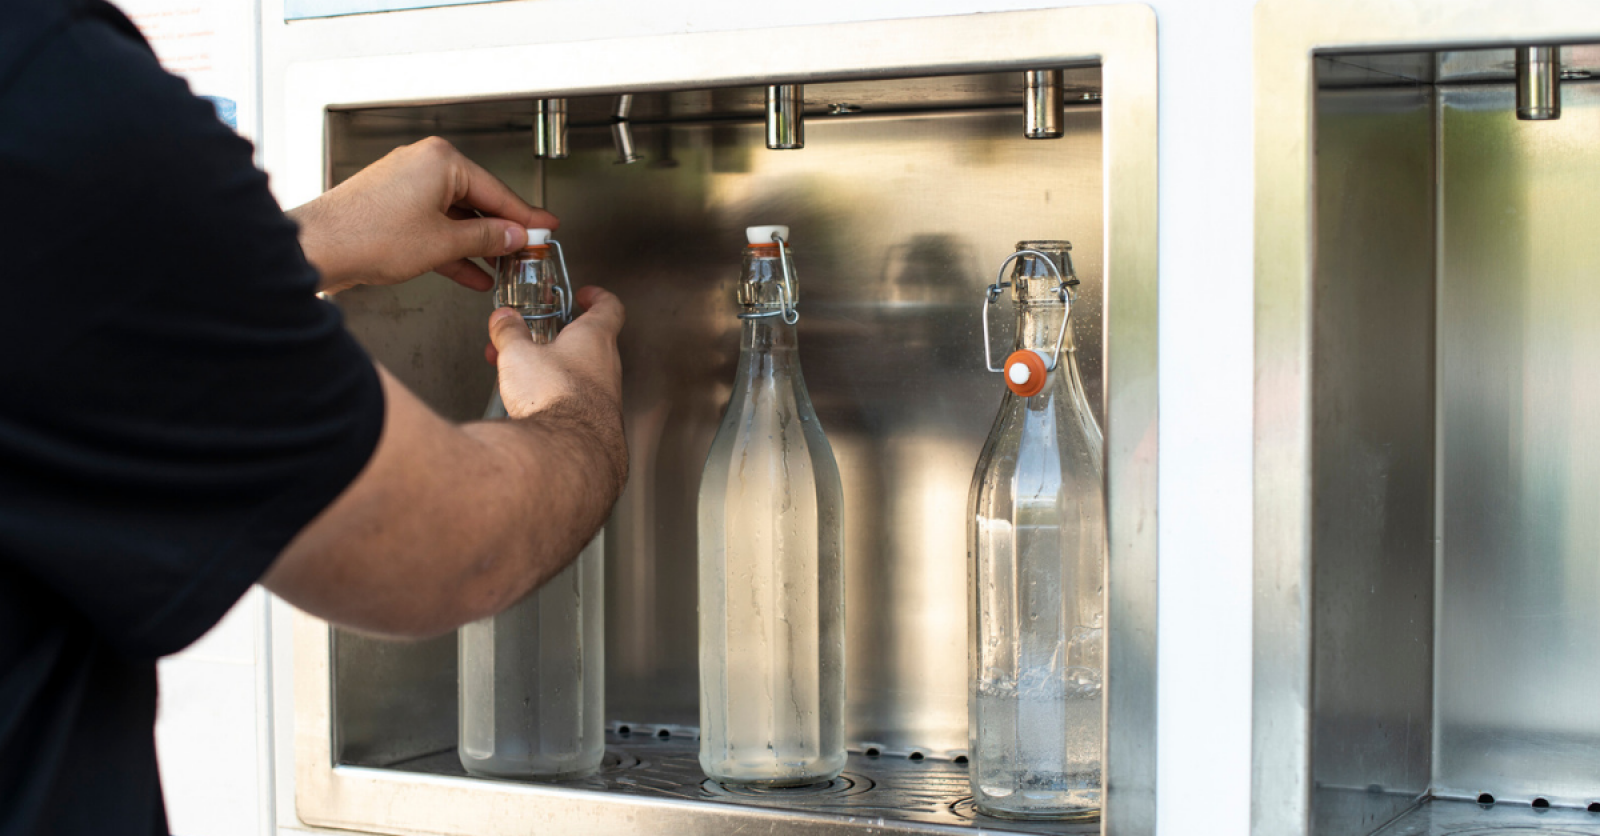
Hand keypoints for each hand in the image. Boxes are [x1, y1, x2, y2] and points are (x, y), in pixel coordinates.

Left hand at [287, 136, 556, 294]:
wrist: (318, 248)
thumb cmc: (367, 235)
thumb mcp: (443, 242)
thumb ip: (486, 238)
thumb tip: (512, 236)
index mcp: (440, 161)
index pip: (497, 191)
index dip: (525, 216)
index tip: (545, 227)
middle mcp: (423, 166)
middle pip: (477, 201)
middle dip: (501, 232)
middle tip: (527, 251)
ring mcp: (405, 186)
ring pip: (455, 216)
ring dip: (478, 245)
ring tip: (502, 268)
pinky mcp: (392, 207)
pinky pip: (434, 225)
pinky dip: (452, 247)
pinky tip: (471, 272)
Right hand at [486, 285, 627, 482]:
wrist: (568, 448)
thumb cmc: (554, 395)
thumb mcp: (518, 354)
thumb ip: (509, 333)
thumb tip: (503, 319)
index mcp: (595, 337)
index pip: (609, 307)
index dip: (597, 297)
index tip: (585, 295)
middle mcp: (607, 366)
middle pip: (590, 342)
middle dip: (558, 338)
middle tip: (537, 337)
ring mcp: (606, 396)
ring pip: (581, 373)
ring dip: (553, 368)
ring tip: (521, 372)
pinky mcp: (596, 422)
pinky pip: (577, 401)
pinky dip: (556, 395)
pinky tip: (531, 403)